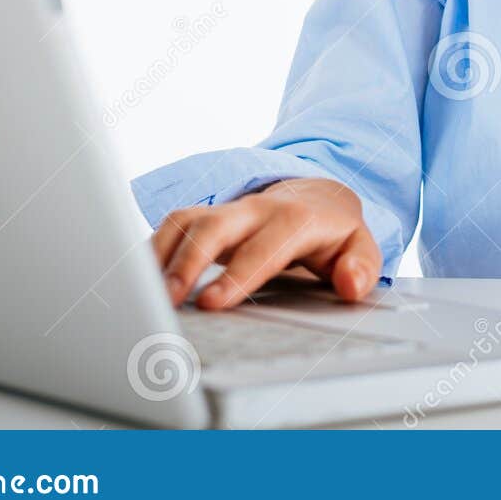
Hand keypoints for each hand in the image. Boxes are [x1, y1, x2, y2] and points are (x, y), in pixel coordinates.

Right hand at [152, 177, 382, 309]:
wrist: (317, 196)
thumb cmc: (334, 232)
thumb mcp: (361, 246)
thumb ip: (362, 267)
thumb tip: (351, 284)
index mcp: (296, 220)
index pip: (264, 246)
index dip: (237, 274)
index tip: (212, 303)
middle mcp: (256, 210)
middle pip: (215, 225)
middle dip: (189, 260)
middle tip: (170, 300)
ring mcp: (227, 210)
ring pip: (186, 221)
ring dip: (162, 255)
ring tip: (146, 295)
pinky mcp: (205, 217)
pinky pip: (172, 226)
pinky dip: (152, 252)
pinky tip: (139, 282)